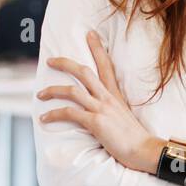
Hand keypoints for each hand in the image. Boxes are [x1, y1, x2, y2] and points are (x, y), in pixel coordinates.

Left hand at [39, 30, 161, 172]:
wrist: (144, 149)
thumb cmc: (135, 137)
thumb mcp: (124, 116)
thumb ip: (112, 108)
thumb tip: (100, 108)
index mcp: (116, 94)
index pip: (106, 66)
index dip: (97, 49)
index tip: (90, 35)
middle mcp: (108, 97)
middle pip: (84, 72)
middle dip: (65, 63)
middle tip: (50, 60)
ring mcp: (102, 108)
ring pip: (72, 90)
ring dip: (52, 91)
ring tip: (40, 94)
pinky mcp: (95, 121)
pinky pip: (69, 113)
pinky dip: (53, 114)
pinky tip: (45, 118)